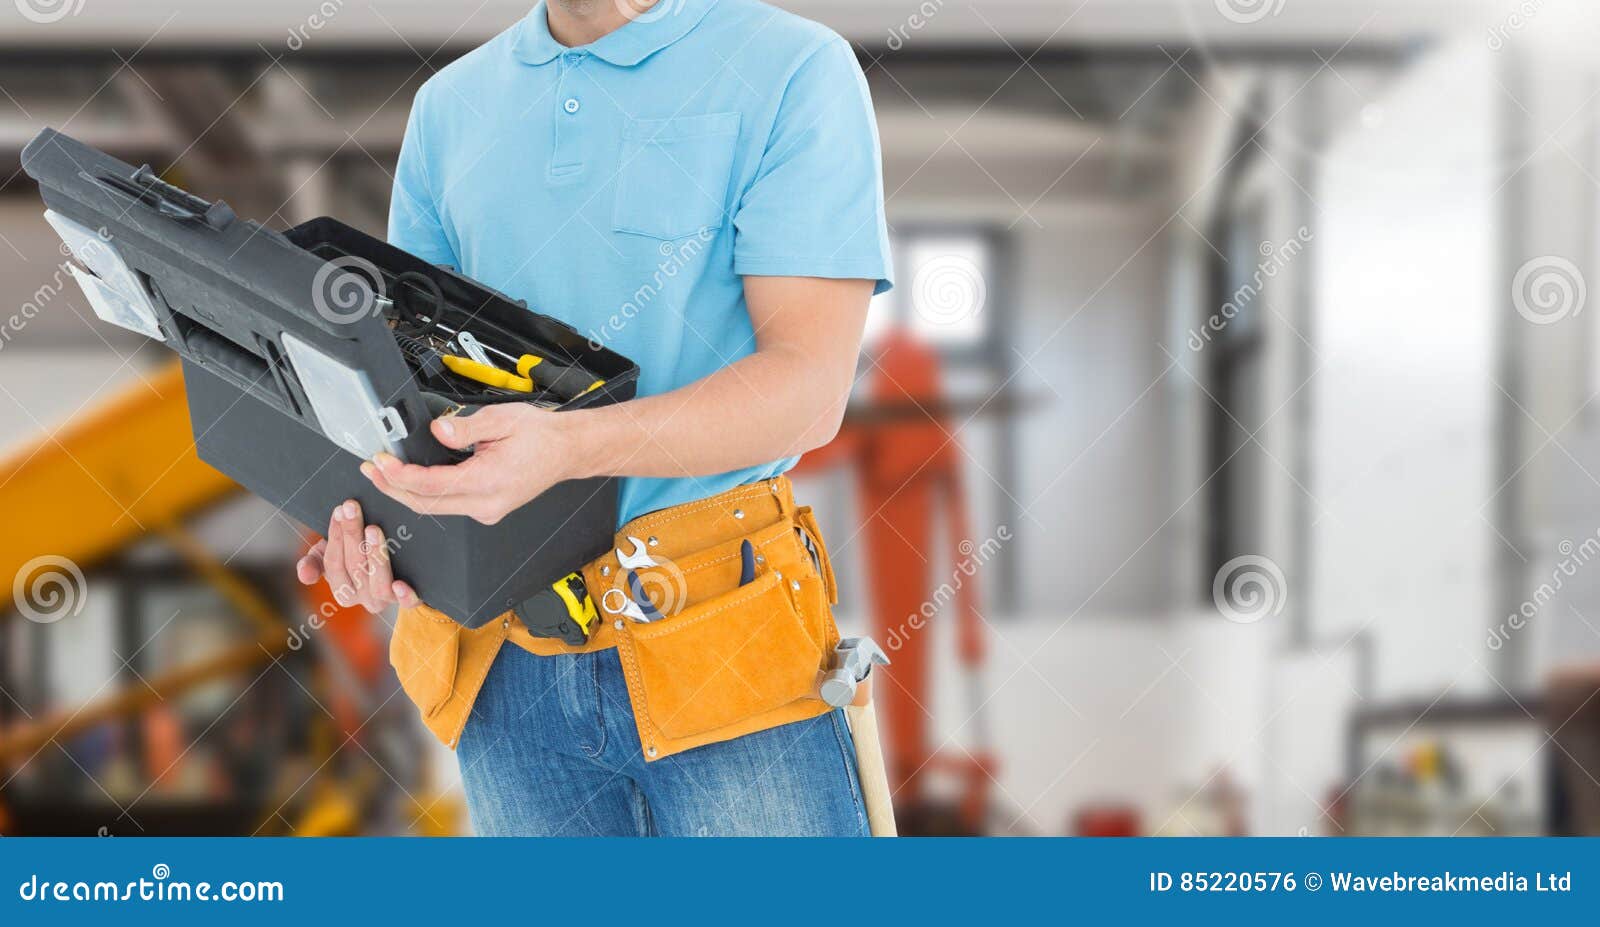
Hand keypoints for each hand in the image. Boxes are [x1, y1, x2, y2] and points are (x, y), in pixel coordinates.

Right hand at [295, 499, 417, 612]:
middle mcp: (362, 599)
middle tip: (352, 508)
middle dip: (352, 534)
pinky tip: (401, 584)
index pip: (333, 563)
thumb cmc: (356, 556)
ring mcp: (385, 600)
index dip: (335, 536)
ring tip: (373, 529)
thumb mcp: (329, 556)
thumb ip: (313, 563)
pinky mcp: (409, 599)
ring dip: (374, 555)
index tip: (339, 510)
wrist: (398, 563)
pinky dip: (404, 595)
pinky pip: (408, 602)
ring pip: (378, 583)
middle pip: (355, 567)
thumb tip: (305, 574)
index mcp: (342, 591)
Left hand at [361, 404, 575, 524]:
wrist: (567, 450)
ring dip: (407, 491)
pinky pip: (448, 504)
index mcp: (489, 482)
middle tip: (372, 469)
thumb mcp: (502, 420)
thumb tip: (436, 431)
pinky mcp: (486, 508)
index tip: (381, 462)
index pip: (432, 486)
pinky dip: (426, 493)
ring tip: (385, 472)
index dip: (400, 476)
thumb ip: (464, 428)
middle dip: (393, 488)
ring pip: (435, 508)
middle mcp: (486, 504)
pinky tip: (414, 478)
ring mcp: (486, 510)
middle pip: (426, 505)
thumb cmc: (542, 436)